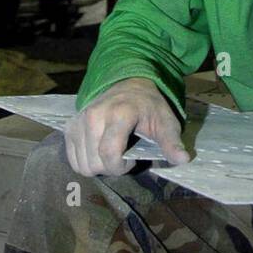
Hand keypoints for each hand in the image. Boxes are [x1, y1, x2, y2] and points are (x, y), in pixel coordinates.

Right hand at [65, 77, 190, 176]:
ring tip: (112, 152)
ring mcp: (79, 120)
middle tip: (123, 155)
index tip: (131, 161)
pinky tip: (99, 151)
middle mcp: (94, 115)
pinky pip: (73, 160)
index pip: (110, 153)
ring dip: (99, 166)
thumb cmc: (149, 106)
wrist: (129, 84)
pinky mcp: (69, 126)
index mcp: (119, 114)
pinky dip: (86, 162)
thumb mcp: (165, 121)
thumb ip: (171, 142)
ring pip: (83, 165)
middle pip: (95, 163)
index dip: (120, 167)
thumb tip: (184, 159)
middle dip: (111, 168)